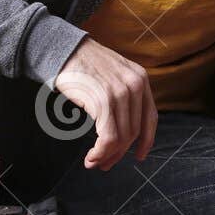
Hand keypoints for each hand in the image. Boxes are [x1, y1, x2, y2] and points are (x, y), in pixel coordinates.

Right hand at [53, 37, 157, 169]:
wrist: (64, 49)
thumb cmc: (84, 65)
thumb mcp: (114, 75)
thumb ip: (124, 95)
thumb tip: (124, 130)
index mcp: (140, 79)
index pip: (151, 117)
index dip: (146, 141)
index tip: (139, 155)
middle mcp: (135, 85)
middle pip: (134, 131)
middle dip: (120, 153)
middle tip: (106, 164)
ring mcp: (120, 93)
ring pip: (122, 137)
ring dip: (107, 156)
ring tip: (95, 162)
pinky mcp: (103, 101)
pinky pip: (108, 137)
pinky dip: (101, 152)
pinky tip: (91, 157)